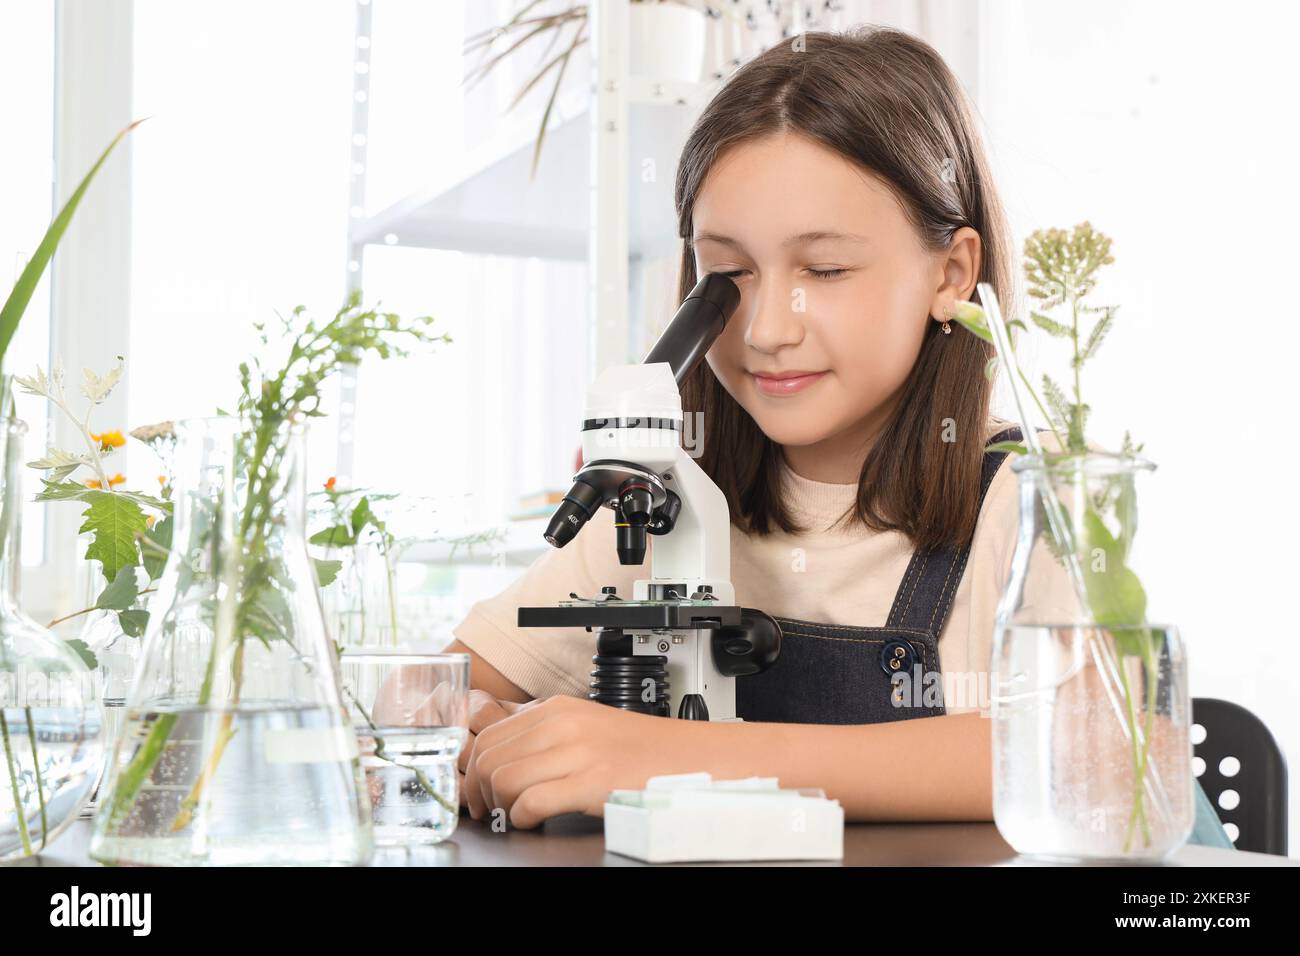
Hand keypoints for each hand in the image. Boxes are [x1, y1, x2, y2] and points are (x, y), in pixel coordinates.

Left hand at [463, 695, 709, 828]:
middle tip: (488, 810)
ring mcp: (577, 752)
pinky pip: (531, 802)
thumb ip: (546, 735)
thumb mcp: (586, 727)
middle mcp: (562, 724)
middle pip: (489, 758)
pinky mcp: (591, 782)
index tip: (477, 790)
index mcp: (557, 709)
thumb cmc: (641, 750)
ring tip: (515, 814)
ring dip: (500, 805)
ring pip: (503, 778)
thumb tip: (501, 758)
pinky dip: (523, 817)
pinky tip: (534, 820)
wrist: (691, 759)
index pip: (489, 734)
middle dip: (479, 791)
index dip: (473, 768)